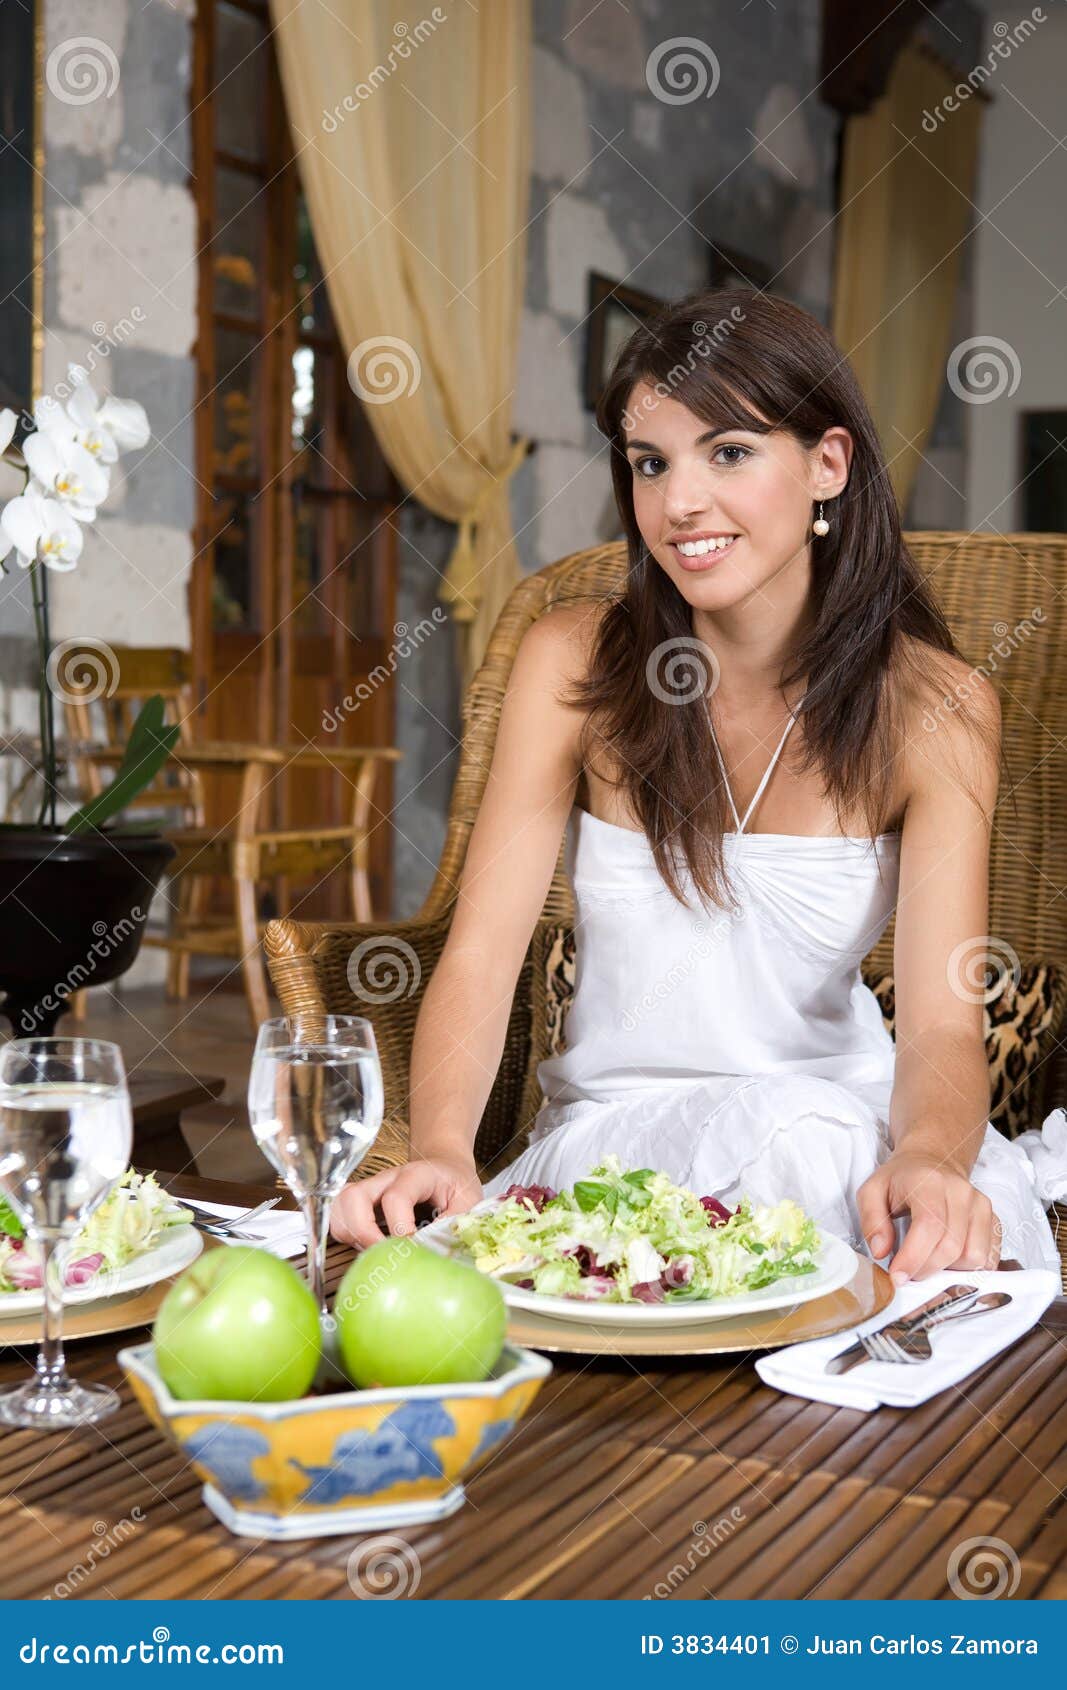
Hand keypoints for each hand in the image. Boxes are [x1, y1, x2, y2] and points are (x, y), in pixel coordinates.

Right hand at [330, 1153, 482, 1248]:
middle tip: (384, 1255)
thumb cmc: (455, 1184)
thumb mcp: (468, 1200)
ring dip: (350, 1234)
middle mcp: (386, 1179)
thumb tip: (436, 1252)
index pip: (395, 1198)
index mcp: (416, 1175)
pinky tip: (366, 1246)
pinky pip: (338, 1216)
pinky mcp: (361, 1201)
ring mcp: (370, 1189)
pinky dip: (345, 1235)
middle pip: (354, 1197)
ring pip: (339, 1206)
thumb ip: (455, 1224)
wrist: (445, 1166)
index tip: (410, 1250)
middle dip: (363, 1233)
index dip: (399, 1229)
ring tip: (374, 1251)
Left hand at [857, 1150, 1002, 1283]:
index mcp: (930, 1183)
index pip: (930, 1226)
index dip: (914, 1258)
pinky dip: (970, 1270)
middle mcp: (961, 1193)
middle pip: (952, 1247)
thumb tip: (881, 1251)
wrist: (932, 1161)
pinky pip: (989, 1258)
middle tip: (909, 1272)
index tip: (898, 1277)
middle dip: (927, 1269)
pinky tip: (949, 1262)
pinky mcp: (993, 1220)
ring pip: (974, 1257)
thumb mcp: (871, 1191)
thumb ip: (871, 1221)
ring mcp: (981, 1206)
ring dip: (950, 1270)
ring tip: (929, 1261)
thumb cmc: (901, 1179)